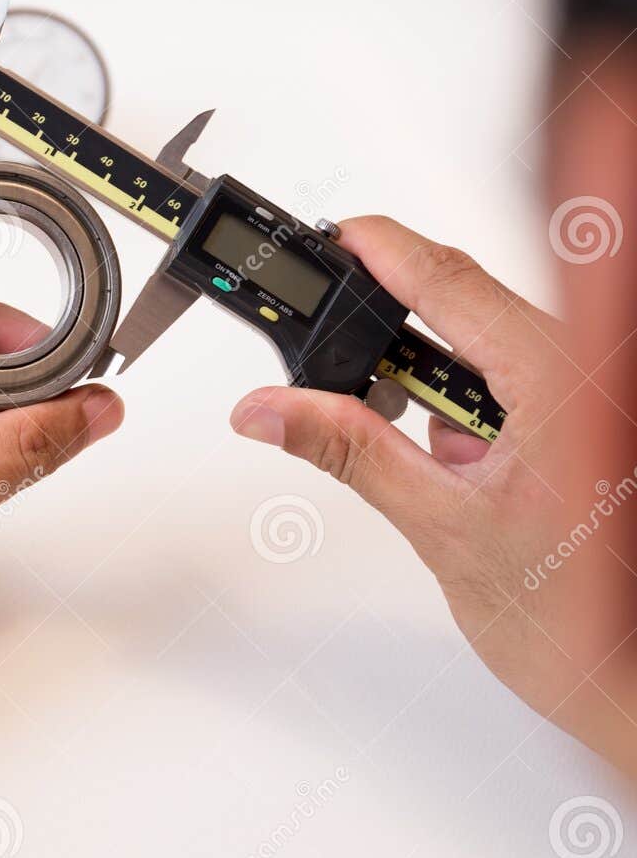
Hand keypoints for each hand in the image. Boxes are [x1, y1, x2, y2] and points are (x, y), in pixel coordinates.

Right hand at [229, 214, 636, 771]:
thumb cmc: (583, 622)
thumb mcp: (444, 530)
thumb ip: (351, 453)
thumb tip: (270, 408)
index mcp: (563, 381)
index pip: (451, 282)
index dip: (381, 249)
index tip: (329, 235)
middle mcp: (584, 373)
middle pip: (466, 306)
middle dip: (394, 332)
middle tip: (329, 360)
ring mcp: (586, 397)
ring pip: (486, 349)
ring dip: (433, 386)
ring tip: (423, 454)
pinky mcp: (582, 423)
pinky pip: (510, 388)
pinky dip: (466, 415)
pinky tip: (461, 469)